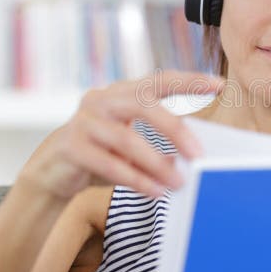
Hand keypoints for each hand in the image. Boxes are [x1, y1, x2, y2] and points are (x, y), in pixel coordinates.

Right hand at [18, 70, 224, 200]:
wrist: (51, 173)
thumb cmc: (101, 154)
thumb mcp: (131, 143)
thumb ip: (157, 142)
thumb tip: (192, 156)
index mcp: (121, 92)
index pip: (159, 80)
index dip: (189, 81)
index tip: (218, 85)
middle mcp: (101, 99)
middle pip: (144, 105)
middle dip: (175, 129)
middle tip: (198, 154)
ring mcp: (84, 121)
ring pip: (127, 139)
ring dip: (157, 164)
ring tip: (178, 182)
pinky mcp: (71, 146)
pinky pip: (109, 163)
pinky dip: (135, 179)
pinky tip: (154, 191)